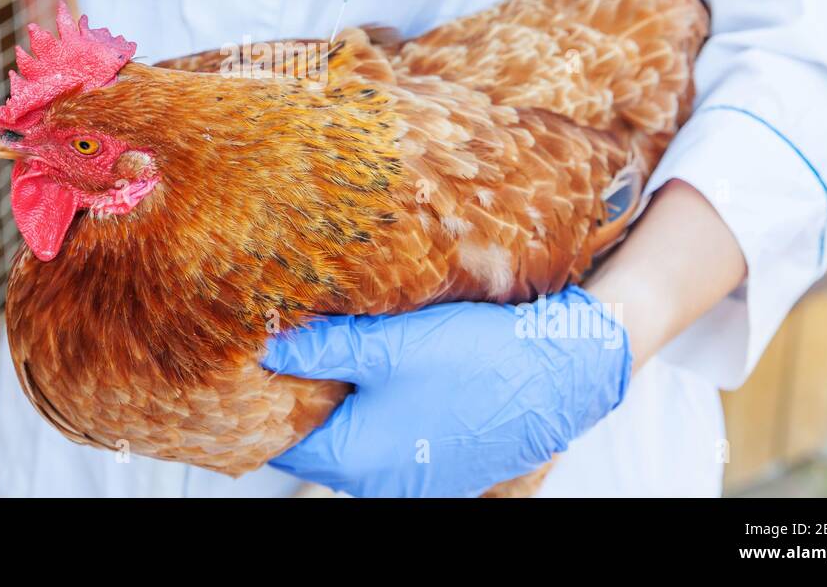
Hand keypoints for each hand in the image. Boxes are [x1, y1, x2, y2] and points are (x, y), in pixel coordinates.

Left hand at [261, 287, 631, 496]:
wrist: (560, 374)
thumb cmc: (478, 362)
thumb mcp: (388, 346)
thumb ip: (324, 349)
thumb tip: (268, 347)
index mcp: (356, 460)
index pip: (284, 440)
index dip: (271, 396)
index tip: (267, 358)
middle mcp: (380, 484)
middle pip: (321, 440)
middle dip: (310, 394)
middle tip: (305, 342)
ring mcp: (414, 480)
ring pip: (357, 438)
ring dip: (348, 401)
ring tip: (349, 350)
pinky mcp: (441, 468)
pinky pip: (391, 441)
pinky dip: (382, 411)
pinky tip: (391, 371)